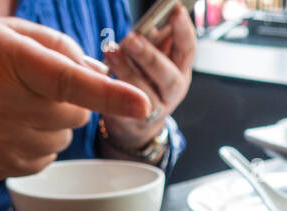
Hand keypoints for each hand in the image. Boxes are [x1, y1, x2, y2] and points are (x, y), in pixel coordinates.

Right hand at [0, 17, 150, 179]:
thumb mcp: (5, 32)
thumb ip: (59, 47)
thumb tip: (102, 75)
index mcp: (15, 63)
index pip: (70, 81)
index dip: (111, 95)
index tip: (143, 103)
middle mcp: (12, 107)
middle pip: (79, 113)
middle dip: (69, 99)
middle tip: (30, 85)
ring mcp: (9, 143)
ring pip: (66, 137)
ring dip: (53, 122)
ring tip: (12, 105)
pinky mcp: (9, 168)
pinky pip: (48, 157)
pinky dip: (39, 142)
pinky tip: (7, 126)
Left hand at [101, 4, 195, 156]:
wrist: (135, 124)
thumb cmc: (143, 81)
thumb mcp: (151, 59)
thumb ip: (151, 41)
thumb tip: (150, 21)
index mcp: (180, 70)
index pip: (188, 49)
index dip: (183, 29)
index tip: (176, 10)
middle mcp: (172, 92)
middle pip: (168, 76)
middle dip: (149, 56)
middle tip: (130, 38)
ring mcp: (155, 111)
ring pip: (144, 94)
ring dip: (127, 72)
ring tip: (110, 52)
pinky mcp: (133, 123)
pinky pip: (122, 108)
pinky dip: (110, 90)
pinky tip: (98, 74)